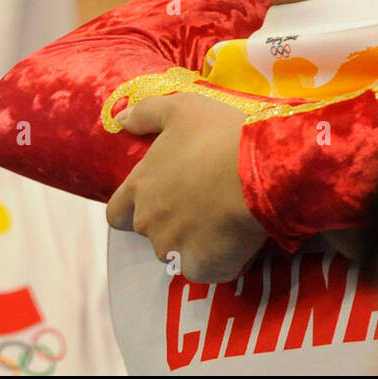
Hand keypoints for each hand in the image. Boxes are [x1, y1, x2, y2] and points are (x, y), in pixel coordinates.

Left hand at [104, 92, 269, 281]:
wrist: (261, 169)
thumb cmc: (219, 135)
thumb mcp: (181, 108)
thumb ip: (145, 113)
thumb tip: (120, 118)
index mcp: (140, 187)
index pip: (116, 213)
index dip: (132, 208)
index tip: (156, 199)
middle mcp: (149, 222)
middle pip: (150, 232)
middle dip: (170, 222)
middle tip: (200, 203)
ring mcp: (174, 248)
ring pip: (177, 252)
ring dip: (192, 241)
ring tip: (221, 219)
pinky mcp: (203, 267)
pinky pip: (205, 269)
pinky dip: (217, 259)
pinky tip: (236, 239)